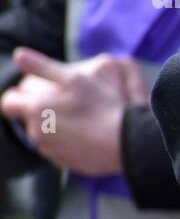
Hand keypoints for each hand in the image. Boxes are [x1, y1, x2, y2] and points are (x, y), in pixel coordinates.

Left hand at [0, 48, 148, 175]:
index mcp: (36, 109)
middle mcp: (37, 132)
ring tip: (83, 120)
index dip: (18, 97)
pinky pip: (60, 151)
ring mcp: (51, 151)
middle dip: (43, 112)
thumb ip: (43, 67)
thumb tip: (19, 54)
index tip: (34, 94)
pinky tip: (89, 136)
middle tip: (70, 104)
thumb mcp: (75, 79)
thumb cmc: (103, 106)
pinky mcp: (66, 164)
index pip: (7, 103)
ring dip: (57, 128)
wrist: (128, 141)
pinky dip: (70, 144)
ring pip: (45, 136)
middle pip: (29, 120)